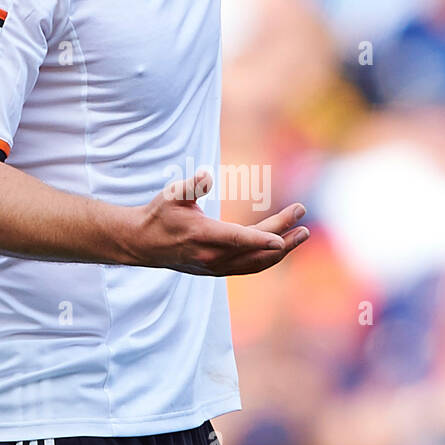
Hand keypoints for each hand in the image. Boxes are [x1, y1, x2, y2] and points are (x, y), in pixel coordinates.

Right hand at [134, 167, 308, 275]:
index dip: (261, 240)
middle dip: (282, 235)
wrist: (141, 244)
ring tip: (302, 235)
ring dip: (281, 250)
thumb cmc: (158, 214)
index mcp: (201, 235)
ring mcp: (215, 266)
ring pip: (255, 263)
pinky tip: (283, 247)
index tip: (282, 239)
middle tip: (303, 219)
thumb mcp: (171, 194)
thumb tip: (206, 174)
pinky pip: (249, 267)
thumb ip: (191, 185)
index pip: (236, 239)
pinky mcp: (217, 270)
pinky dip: (268, 258)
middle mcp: (211, 255)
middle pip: (254, 249)